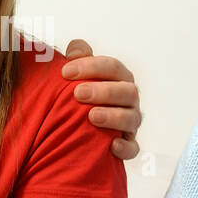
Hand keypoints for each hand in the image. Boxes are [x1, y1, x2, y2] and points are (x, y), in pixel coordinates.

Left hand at [62, 39, 142, 160]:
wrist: (77, 128)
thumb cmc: (78, 95)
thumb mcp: (75, 75)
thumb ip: (76, 58)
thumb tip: (75, 49)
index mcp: (118, 78)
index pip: (112, 67)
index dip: (91, 66)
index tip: (65, 72)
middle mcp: (128, 99)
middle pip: (127, 91)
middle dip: (104, 91)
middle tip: (78, 93)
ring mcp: (130, 122)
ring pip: (132, 118)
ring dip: (113, 116)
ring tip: (91, 116)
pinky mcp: (128, 144)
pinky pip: (133, 148)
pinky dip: (125, 148)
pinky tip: (111, 146)